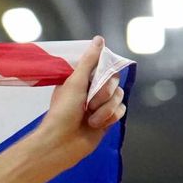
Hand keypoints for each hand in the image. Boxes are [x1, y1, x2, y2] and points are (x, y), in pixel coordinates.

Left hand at [29, 36, 125, 170]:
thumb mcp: (75, 82)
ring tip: (89, 118)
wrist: (61, 142)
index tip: (97, 80)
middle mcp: (91, 91)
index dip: (104, 74)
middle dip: (103, 94)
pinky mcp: (107, 119)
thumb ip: (89, 61)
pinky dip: (109, 118)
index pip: (104, 67)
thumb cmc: (63, 111)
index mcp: (82, 80)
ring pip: (119, 97)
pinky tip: (96, 125)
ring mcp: (100, 105)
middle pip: (115, 82)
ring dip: (105, 109)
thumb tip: (99, 39)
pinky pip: (121, 111)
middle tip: (88, 104)